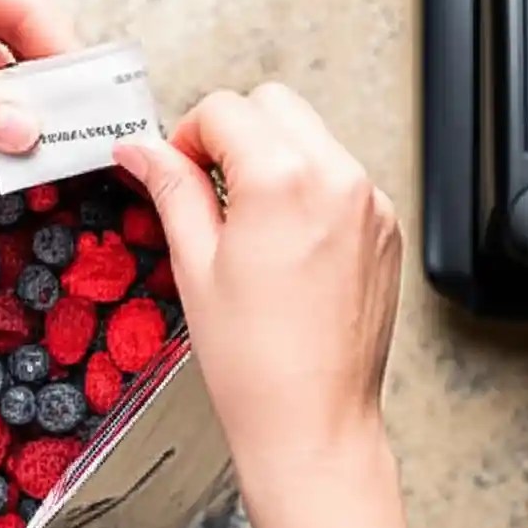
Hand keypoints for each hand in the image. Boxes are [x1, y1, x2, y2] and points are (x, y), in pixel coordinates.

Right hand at [114, 84, 418, 527]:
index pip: (225, 109)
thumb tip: (142, 150)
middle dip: (231, 132)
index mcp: (283, 180)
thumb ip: (170, 190)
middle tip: (205, 188)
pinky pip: (339, 175)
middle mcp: (337, 179)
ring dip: (271, 155)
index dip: (186, 135)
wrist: (313, 422)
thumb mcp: (193, 264)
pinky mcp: (385, 228)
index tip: (174, 169)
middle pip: (273, 105)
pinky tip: (281, 241)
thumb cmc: (254, 362)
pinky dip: (306, 186)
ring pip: (310, 134)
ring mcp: (370, 203)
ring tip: (244, 221)